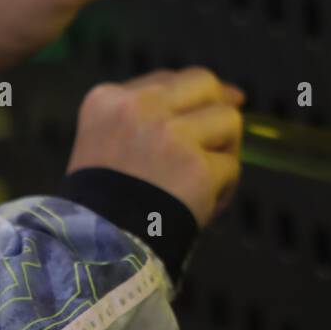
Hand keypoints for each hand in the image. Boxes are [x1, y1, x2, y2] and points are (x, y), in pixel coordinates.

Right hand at [67, 69, 244, 227]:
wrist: (95, 250)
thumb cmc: (105, 200)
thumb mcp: (108, 139)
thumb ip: (158, 111)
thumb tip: (235, 94)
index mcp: (109, 99)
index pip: (171, 80)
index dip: (193, 100)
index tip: (198, 122)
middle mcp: (139, 109)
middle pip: (205, 83)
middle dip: (217, 110)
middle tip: (212, 143)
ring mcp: (171, 136)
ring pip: (228, 121)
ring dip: (224, 152)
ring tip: (200, 182)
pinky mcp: (197, 168)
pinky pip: (231, 167)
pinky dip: (223, 190)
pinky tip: (200, 207)